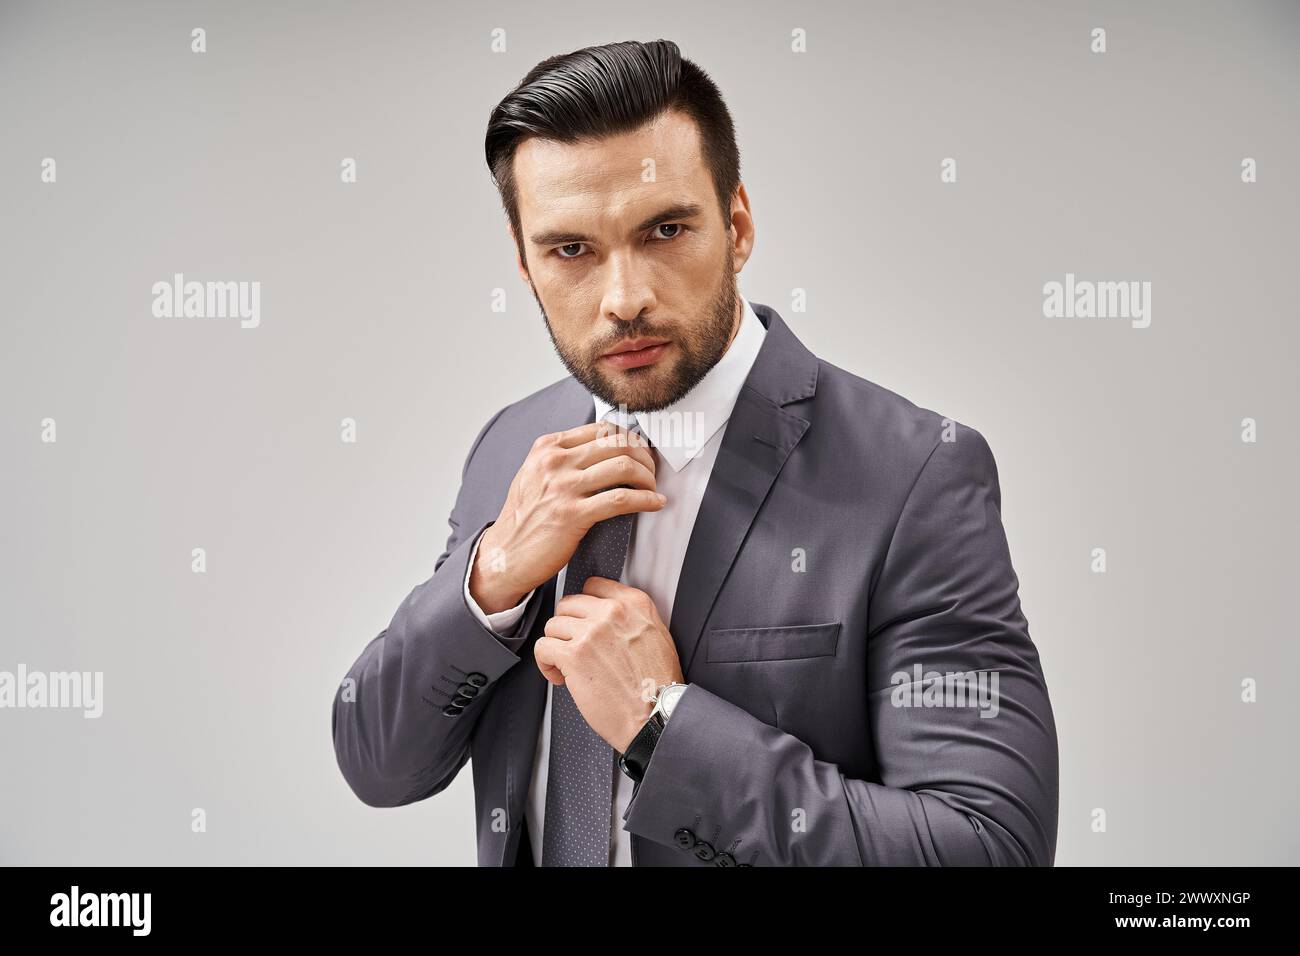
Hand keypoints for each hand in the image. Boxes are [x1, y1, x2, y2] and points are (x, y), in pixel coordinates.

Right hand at [469, 421, 663, 613]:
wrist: (505, 554)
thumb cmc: (524, 518)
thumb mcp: (535, 474)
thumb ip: (564, 458)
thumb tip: (605, 451)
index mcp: (547, 447)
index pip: (602, 428)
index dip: (631, 439)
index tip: (641, 453)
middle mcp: (555, 462)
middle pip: (617, 443)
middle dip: (644, 456)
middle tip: (652, 471)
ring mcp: (563, 488)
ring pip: (623, 467)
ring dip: (648, 477)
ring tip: (652, 489)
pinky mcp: (573, 515)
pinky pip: (621, 500)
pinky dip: (645, 500)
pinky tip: (654, 504)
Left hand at [533, 578, 684, 752]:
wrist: (655, 715)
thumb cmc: (657, 684)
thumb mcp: (657, 635)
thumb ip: (631, 616)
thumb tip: (605, 613)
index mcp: (634, 603)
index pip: (593, 586)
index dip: (584, 609)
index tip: (583, 623)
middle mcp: (612, 612)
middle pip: (569, 604)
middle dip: (567, 627)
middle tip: (573, 646)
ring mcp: (591, 632)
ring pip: (552, 625)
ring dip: (556, 646)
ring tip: (567, 665)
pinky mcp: (573, 655)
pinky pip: (543, 647)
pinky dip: (545, 663)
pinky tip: (559, 675)